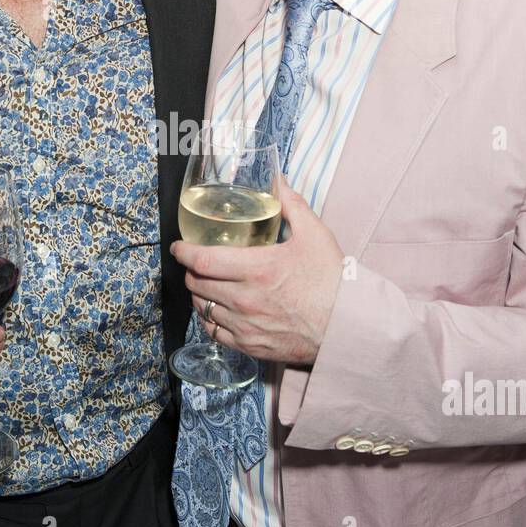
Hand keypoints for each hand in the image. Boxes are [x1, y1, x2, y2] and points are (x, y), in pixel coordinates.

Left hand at [170, 182, 343, 365]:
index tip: (179, 247)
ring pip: (203, 309)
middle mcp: (245, 299)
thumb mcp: (314, 235)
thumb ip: (292, 205)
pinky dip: (210, 320)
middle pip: (197, 285)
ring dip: (199, 295)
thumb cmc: (332, 281)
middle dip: (190, 272)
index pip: (203, 260)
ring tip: (205, 285)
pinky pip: (215, 333)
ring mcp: (246, 325)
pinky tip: (217, 311)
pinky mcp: (251, 345)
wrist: (346, 326)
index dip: (184, 252)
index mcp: (257, 269)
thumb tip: (278, 180)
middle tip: (194, 264)